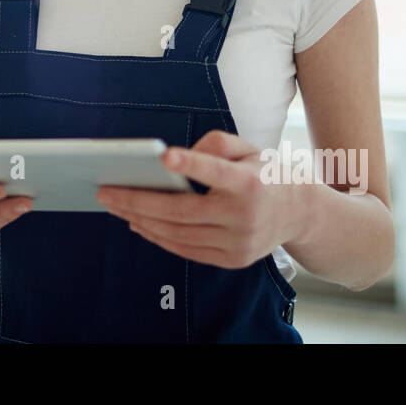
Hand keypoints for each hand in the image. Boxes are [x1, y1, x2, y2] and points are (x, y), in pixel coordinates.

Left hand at [95, 130, 300, 268]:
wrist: (299, 213)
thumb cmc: (264, 172)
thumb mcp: (249, 147)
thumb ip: (215, 144)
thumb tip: (174, 160)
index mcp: (249, 182)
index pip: (217, 172)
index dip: (191, 163)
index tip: (164, 155)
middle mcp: (244, 216)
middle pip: (181, 211)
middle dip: (137, 201)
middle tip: (106, 192)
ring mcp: (238, 243)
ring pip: (178, 235)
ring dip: (141, 221)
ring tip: (115, 207)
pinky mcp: (231, 260)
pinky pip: (186, 250)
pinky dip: (158, 237)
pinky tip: (138, 223)